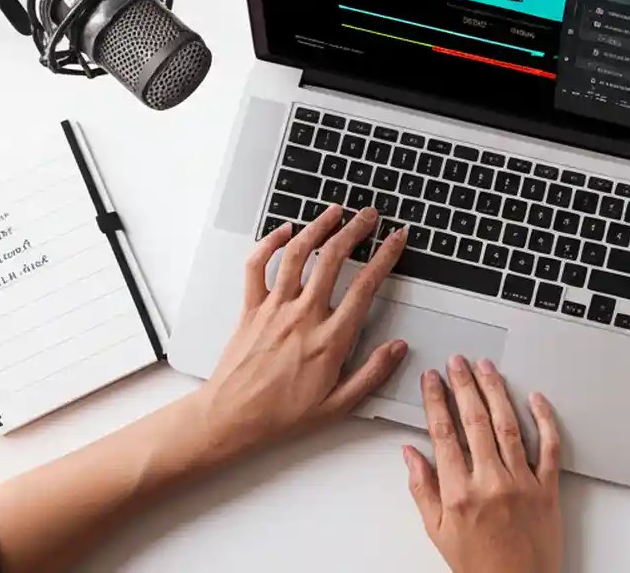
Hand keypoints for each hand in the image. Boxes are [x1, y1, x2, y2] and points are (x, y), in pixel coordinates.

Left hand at [191, 205, 409, 462]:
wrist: (231, 417)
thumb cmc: (282, 414)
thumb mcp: (338, 405)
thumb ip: (372, 373)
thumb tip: (398, 348)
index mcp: (330, 339)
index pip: (365, 286)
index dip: (385, 257)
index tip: (395, 240)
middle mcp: (303, 316)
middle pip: (333, 259)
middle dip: (355, 230)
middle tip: (369, 216)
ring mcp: (274, 308)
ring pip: (298, 254)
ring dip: (318, 226)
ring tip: (335, 211)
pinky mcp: (251, 308)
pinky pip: (257, 266)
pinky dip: (270, 243)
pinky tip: (284, 231)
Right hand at [403, 356, 562, 572]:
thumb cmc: (479, 566)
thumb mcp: (438, 532)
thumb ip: (422, 490)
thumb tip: (410, 454)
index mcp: (459, 493)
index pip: (443, 433)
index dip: (436, 401)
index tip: (432, 381)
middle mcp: (491, 483)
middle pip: (475, 421)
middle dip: (464, 385)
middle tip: (457, 362)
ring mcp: (522, 483)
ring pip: (509, 425)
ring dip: (496, 391)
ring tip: (486, 367)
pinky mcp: (548, 489)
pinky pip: (549, 447)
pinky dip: (544, 419)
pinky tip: (535, 398)